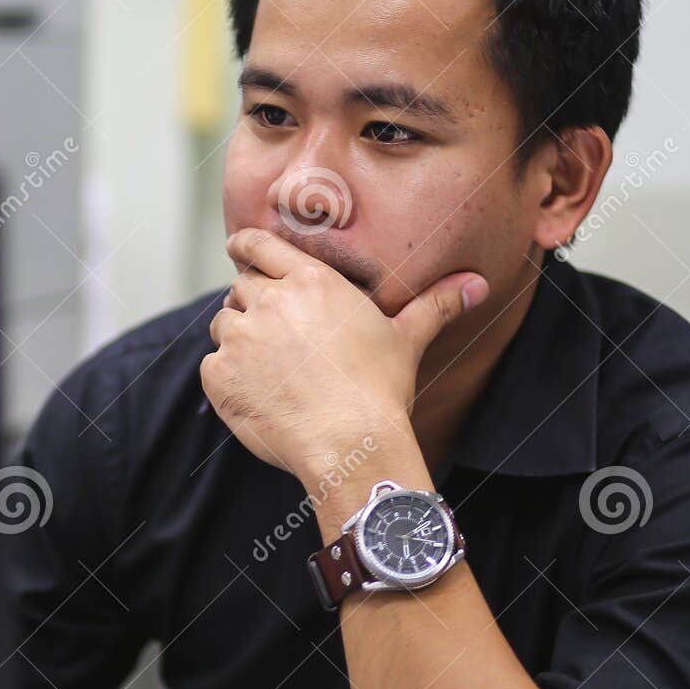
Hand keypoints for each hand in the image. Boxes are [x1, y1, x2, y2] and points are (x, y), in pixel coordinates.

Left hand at [200, 228, 487, 479]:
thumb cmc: (380, 389)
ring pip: (223, 326)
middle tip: (274, 335)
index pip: (259, 245)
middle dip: (252, 304)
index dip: (246, 247)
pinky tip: (258, 396)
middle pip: (241, 288)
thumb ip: (435, 305)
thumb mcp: (408, 339)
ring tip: (268, 369)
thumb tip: (477, 285)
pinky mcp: (220, 375)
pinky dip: (227, 378)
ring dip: (238, 340)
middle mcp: (269, 301)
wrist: (350, 443)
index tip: (240, 251)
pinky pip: (212, 365)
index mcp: (309, 280)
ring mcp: (240, 338)